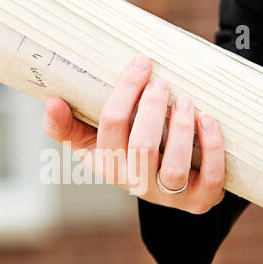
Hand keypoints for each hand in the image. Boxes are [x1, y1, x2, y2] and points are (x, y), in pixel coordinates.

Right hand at [40, 55, 225, 212]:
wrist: (169, 183)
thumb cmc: (128, 149)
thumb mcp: (93, 140)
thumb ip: (66, 125)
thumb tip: (51, 102)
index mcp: (108, 163)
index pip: (111, 127)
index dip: (125, 92)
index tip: (140, 63)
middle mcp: (136, 183)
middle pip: (142, 148)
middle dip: (152, 110)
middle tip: (162, 83)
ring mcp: (170, 196)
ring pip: (173, 169)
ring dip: (182, 130)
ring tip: (186, 101)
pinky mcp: (201, 200)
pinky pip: (210, 180)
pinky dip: (211, 148)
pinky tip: (208, 119)